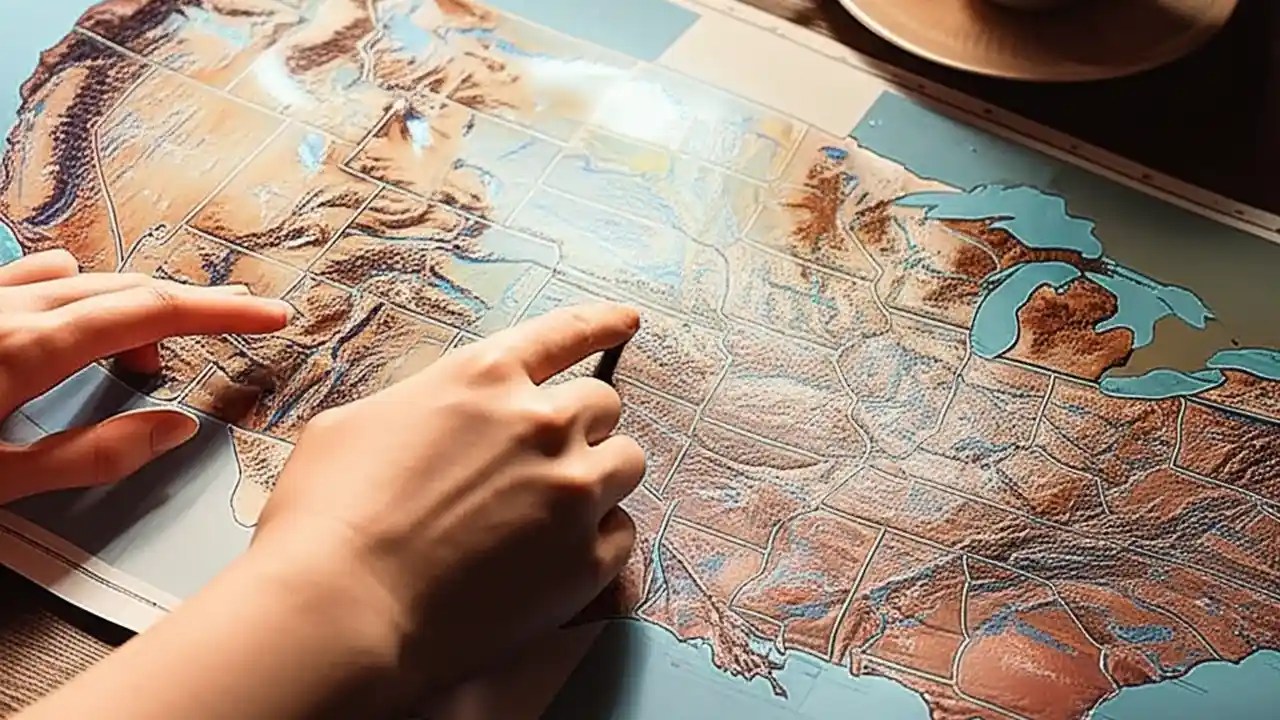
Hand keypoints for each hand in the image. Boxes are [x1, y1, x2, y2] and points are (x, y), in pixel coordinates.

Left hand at [0, 249, 291, 503]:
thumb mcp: (1, 478)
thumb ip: (91, 455)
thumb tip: (174, 431)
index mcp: (29, 349)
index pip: (154, 314)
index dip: (221, 313)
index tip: (269, 314)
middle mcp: (12, 311)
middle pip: (130, 291)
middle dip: (194, 304)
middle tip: (242, 315)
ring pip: (86, 280)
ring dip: (138, 301)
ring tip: (161, 337)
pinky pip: (34, 275)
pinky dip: (77, 285)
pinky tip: (78, 291)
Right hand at [249, 303, 645, 691]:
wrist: (341, 609)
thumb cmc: (328, 516)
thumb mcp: (357, 423)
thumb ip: (422, 406)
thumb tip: (440, 418)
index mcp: (485, 378)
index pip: (565, 332)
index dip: (602, 322)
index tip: (627, 321)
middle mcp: (543, 424)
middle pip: (602, 404)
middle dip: (581, 425)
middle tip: (545, 459)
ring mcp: (572, 492)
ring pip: (627, 463)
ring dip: (600, 476)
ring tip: (557, 507)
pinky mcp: (586, 560)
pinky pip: (622, 533)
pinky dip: (598, 539)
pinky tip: (556, 556)